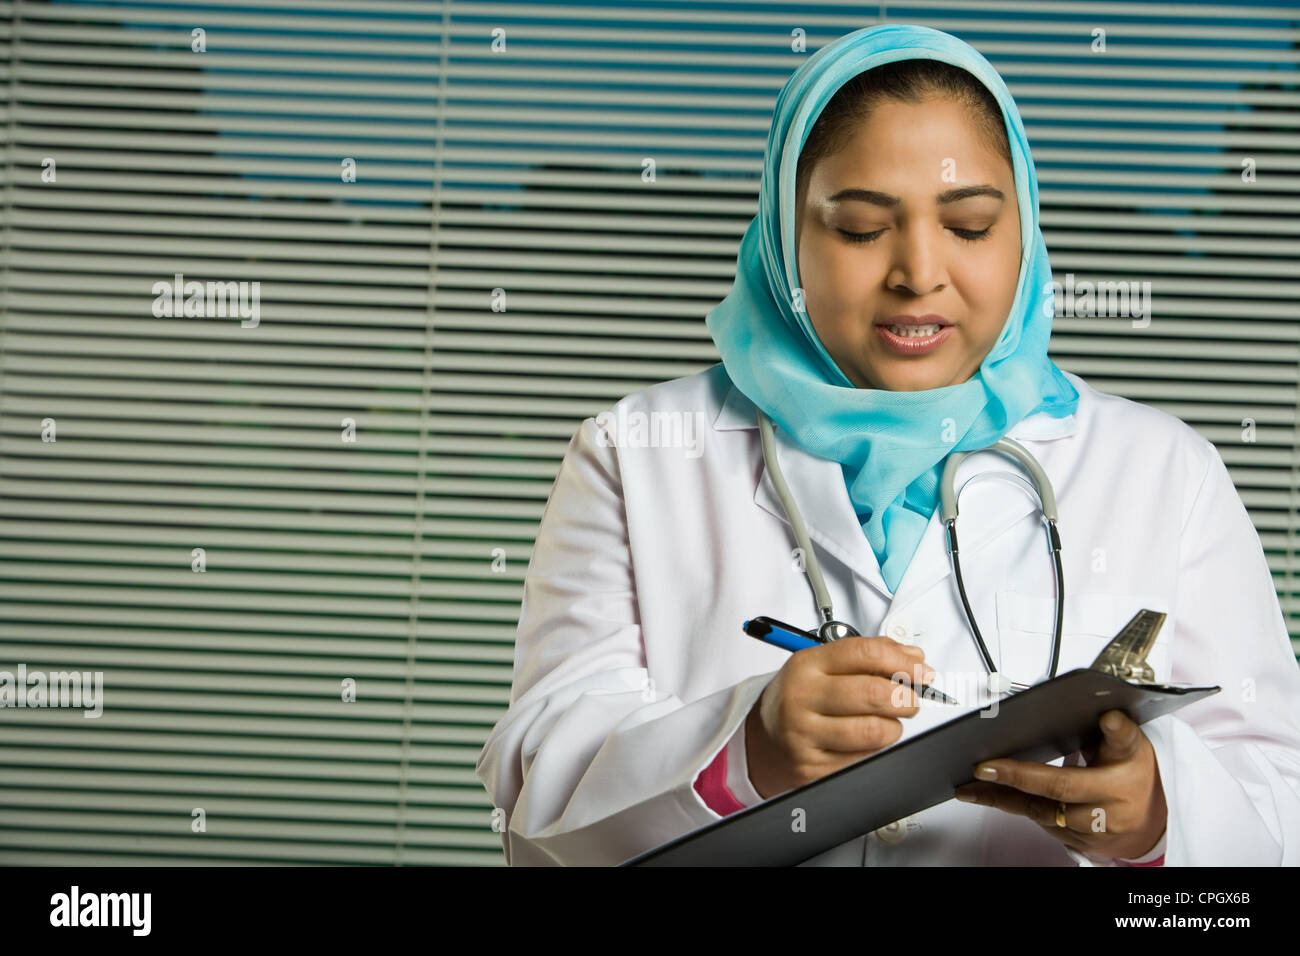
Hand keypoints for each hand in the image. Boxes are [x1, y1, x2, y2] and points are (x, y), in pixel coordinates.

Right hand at [745, 635, 933, 798]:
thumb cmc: (799, 699)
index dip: (903, 661)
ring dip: (893, 726)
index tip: (922, 670)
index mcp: (806, 666)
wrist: (763, 741)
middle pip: (874, 692)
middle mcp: (802, 698)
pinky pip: (865, 759)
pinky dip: (876, 749)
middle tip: (910, 699)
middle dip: (906, 697)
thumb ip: (867, 656)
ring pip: (876, 731)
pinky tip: (865, 741)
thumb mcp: (821, 666)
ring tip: (886, 721)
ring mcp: (806, 735)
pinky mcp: (814, 768)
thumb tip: (914, 656)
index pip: (865, 653)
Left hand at [953, 709, 1166, 860]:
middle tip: (984, 767)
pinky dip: (1009, 805)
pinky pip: (1036, 820)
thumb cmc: (1135, 779)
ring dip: (1000, 797)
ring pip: (1040, 811)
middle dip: (1018, 777)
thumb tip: (1107, 714)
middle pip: (1061, 789)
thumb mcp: (1135, 748)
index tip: (1104, 719)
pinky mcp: (1074, 841)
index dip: (1110, 735)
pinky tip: (985, 794)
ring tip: (969, 784)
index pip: (1118, 749)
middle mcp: (1108, 806)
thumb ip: (1119, 732)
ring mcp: (1090, 828)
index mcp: (1124, 775)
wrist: (1148, 828)